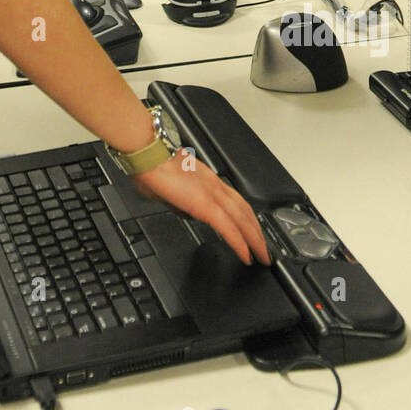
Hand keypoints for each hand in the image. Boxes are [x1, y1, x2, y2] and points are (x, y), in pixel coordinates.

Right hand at [131, 150, 269, 266]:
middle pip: (244, 211)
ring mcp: (212, 193)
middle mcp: (213, 184)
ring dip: (255, 239)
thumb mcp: (165, 188)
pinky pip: (229, 228)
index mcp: (205, 179)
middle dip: (256, 231)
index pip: (233, 200)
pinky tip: (246, 255)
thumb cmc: (150, 166)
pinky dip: (240, 243)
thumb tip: (185, 213)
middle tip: (264, 249)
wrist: (146, 154)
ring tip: (262, 255)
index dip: (245, 216)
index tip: (250, 229)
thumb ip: (178, 202)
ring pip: (243, 219)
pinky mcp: (206, 205)